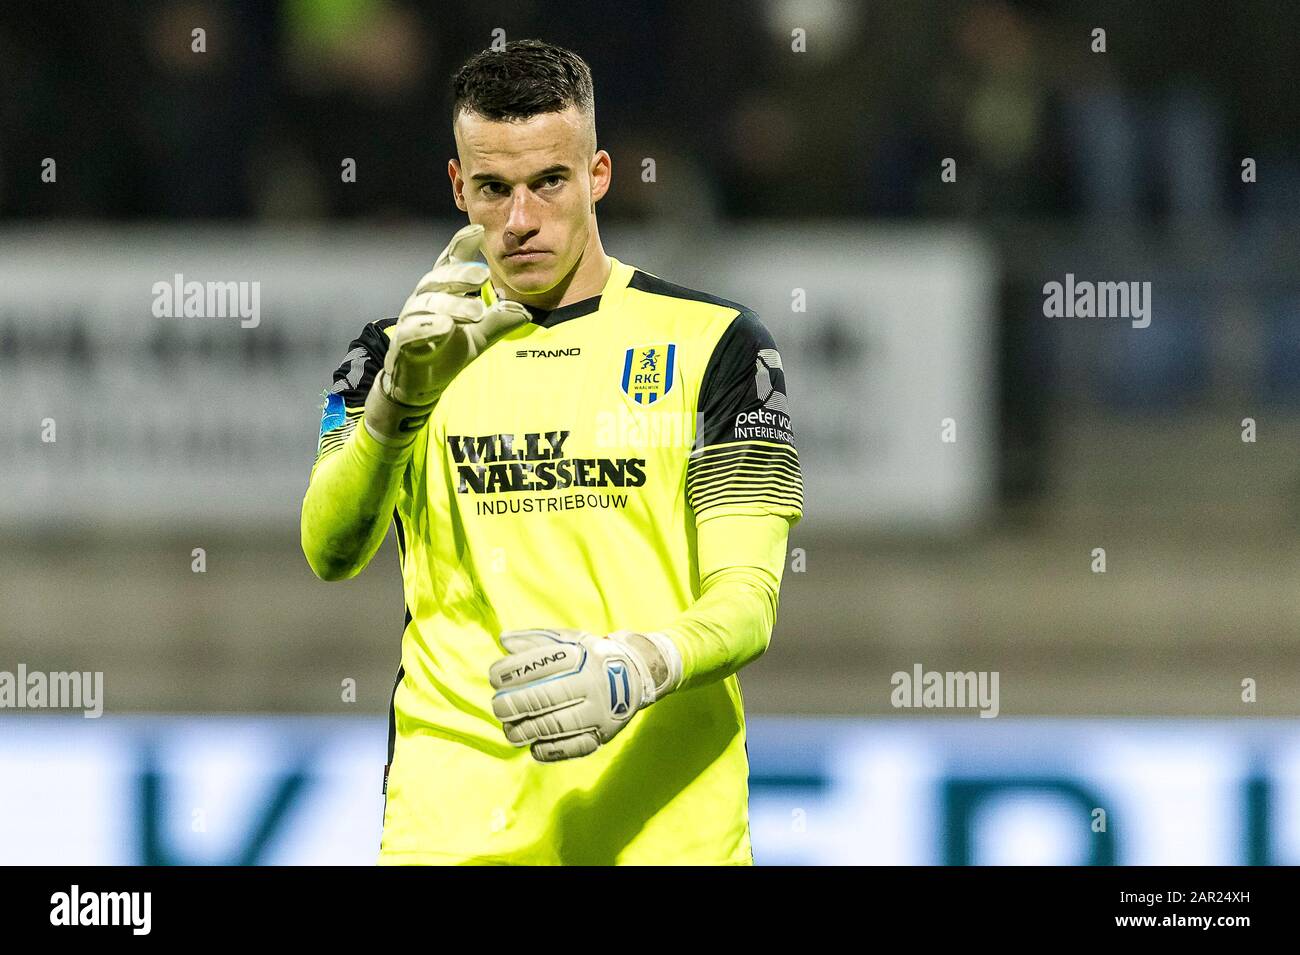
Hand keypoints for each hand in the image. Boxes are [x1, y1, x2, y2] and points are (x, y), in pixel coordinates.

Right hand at [363, 223, 530, 445]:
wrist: (421, 385)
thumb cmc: (448, 351)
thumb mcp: (480, 336)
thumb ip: (499, 322)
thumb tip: (526, 310)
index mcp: (443, 292)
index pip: (451, 262)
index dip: (461, 245)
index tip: (478, 229)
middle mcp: (425, 299)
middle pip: (440, 278)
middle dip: (460, 274)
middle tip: (483, 276)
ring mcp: (412, 319)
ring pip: (428, 303)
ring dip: (452, 304)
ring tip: (476, 311)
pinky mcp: (403, 342)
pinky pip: (412, 330)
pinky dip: (427, 327)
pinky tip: (444, 327)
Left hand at [488, 628, 679, 761]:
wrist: (638, 674)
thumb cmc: (593, 656)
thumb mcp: (571, 641)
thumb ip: (537, 640)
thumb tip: (503, 641)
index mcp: (583, 658)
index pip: (543, 664)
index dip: (514, 671)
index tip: (494, 677)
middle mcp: (593, 684)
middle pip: (547, 697)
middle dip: (516, 704)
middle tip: (497, 707)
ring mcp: (599, 712)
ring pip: (558, 725)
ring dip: (528, 731)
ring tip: (509, 731)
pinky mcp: (604, 734)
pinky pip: (574, 747)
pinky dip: (551, 751)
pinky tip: (533, 748)